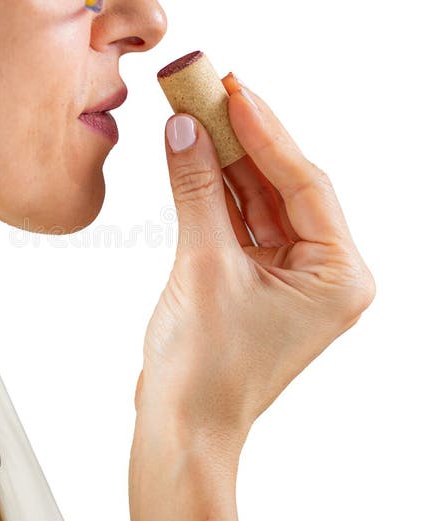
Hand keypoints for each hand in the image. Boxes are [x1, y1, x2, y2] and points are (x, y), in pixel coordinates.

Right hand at [134, 74, 375, 453]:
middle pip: (284, 186)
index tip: (233, 90)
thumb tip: (184, 129)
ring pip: (259, 201)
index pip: (306, 184)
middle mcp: (324, 274)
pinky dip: (215, 192)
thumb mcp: (204, 265)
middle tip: (210, 90)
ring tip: (195, 111)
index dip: (267, 132)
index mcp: (339, 276)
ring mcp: (291, 278)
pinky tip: (193, 154)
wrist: (180, 431)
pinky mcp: (257, 282)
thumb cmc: (205, 369)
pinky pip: (240, 223)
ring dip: (225, 160)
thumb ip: (197, 190)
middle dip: (244, 140)